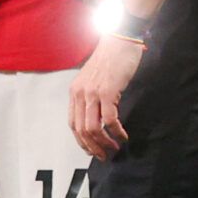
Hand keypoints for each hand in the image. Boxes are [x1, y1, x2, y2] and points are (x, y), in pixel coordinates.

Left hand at [69, 31, 143, 161]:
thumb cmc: (110, 60)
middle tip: (105, 156)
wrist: (119, 41)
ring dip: (104, 143)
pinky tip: (124, 136)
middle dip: (93, 147)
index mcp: (75, 92)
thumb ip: (91, 97)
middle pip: (82, 130)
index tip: (92, 150)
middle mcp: (80, 94)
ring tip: (115, 149)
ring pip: (93, 128)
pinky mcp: (108, 92)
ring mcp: (92, 93)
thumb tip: (98, 118)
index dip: (82, 141)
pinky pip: (110, 119)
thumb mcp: (93, 79)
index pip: (73, 124)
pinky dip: (116, 132)